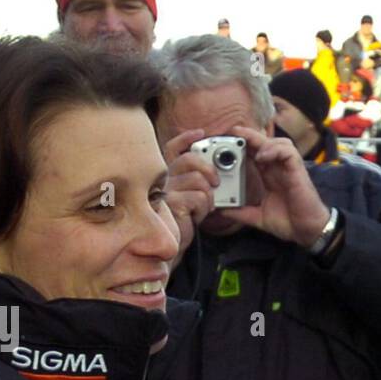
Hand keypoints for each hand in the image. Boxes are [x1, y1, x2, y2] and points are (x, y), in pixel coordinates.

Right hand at [161, 129, 220, 266]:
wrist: (172, 246)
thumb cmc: (181, 222)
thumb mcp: (188, 198)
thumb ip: (194, 181)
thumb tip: (212, 171)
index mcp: (167, 175)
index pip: (173, 148)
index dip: (187, 138)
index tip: (201, 133)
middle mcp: (163, 179)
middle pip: (190, 160)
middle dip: (209, 169)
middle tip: (216, 182)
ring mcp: (166, 191)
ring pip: (199, 181)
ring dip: (208, 197)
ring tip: (203, 208)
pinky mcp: (173, 204)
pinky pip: (199, 197)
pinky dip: (205, 209)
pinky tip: (197, 217)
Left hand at [223, 124, 330, 247]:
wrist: (306, 231)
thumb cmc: (289, 222)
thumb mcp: (258, 217)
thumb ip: (241, 213)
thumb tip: (222, 212)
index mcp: (269, 175)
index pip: (255, 153)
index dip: (243, 145)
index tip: (226, 143)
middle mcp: (279, 168)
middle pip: (265, 143)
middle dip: (249, 135)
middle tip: (233, 131)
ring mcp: (289, 168)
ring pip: (278, 142)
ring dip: (262, 141)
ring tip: (249, 148)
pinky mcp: (298, 170)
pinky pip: (288, 151)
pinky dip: (274, 150)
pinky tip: (263, 157)